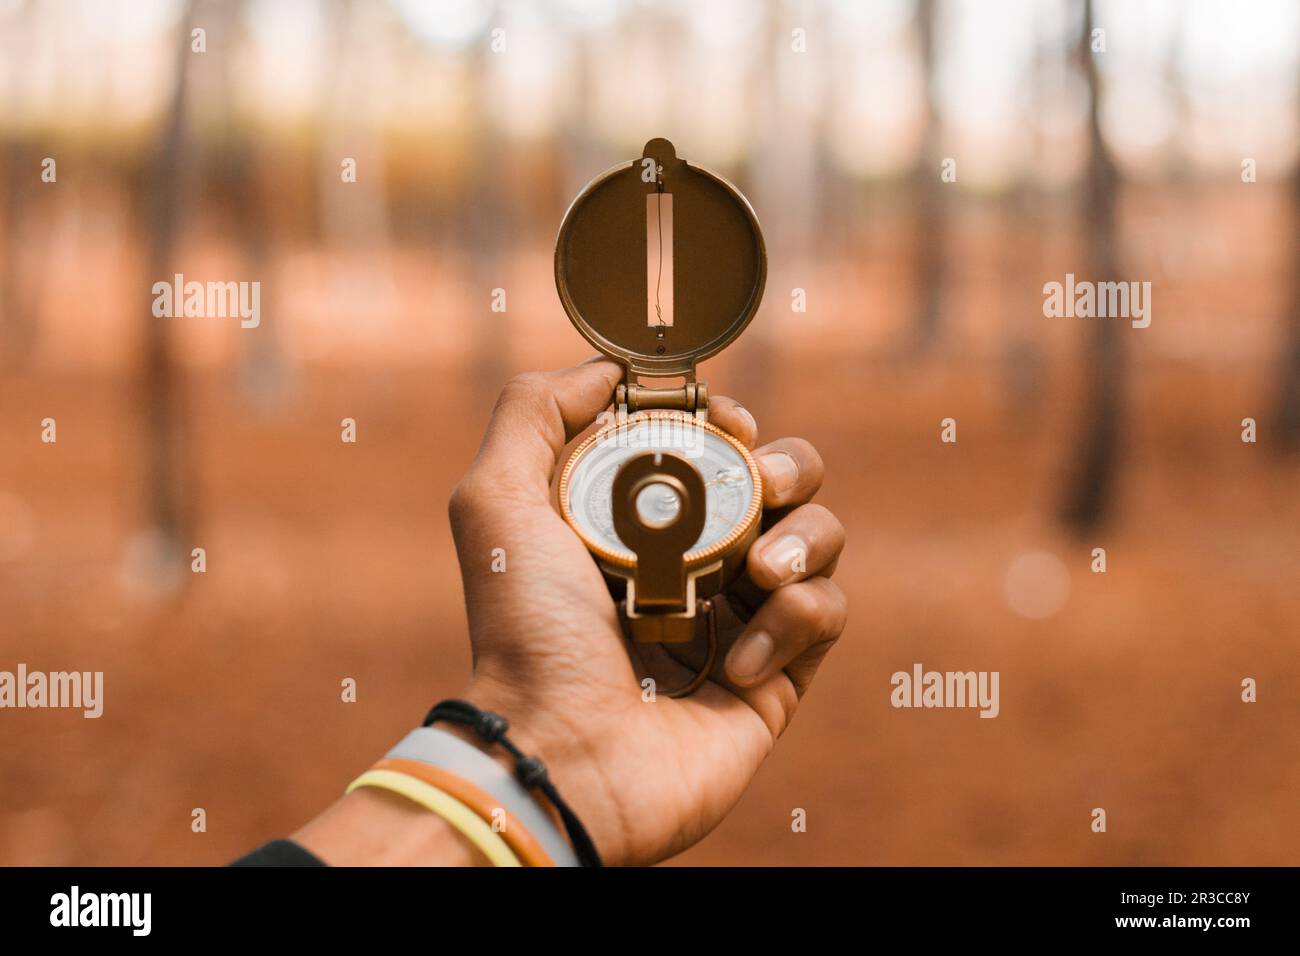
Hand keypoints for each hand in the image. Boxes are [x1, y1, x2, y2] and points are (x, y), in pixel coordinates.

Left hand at [449, 358, 846, 865]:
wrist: (561, 753)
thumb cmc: (525, 633)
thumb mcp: (496, 502)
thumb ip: (532, 414)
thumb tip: (607, 370)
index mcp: (640, 522)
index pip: (714, 448)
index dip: (731, 423)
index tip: (725, 419)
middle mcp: (697, 563)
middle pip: (785, 482)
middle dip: (787, 466)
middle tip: (761, 485)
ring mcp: (741, 618)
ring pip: (821, 538)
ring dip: (805, 538)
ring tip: (759, 568)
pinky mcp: (779, 675)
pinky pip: (827, 613)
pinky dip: (793, 619)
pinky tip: (735, 658)